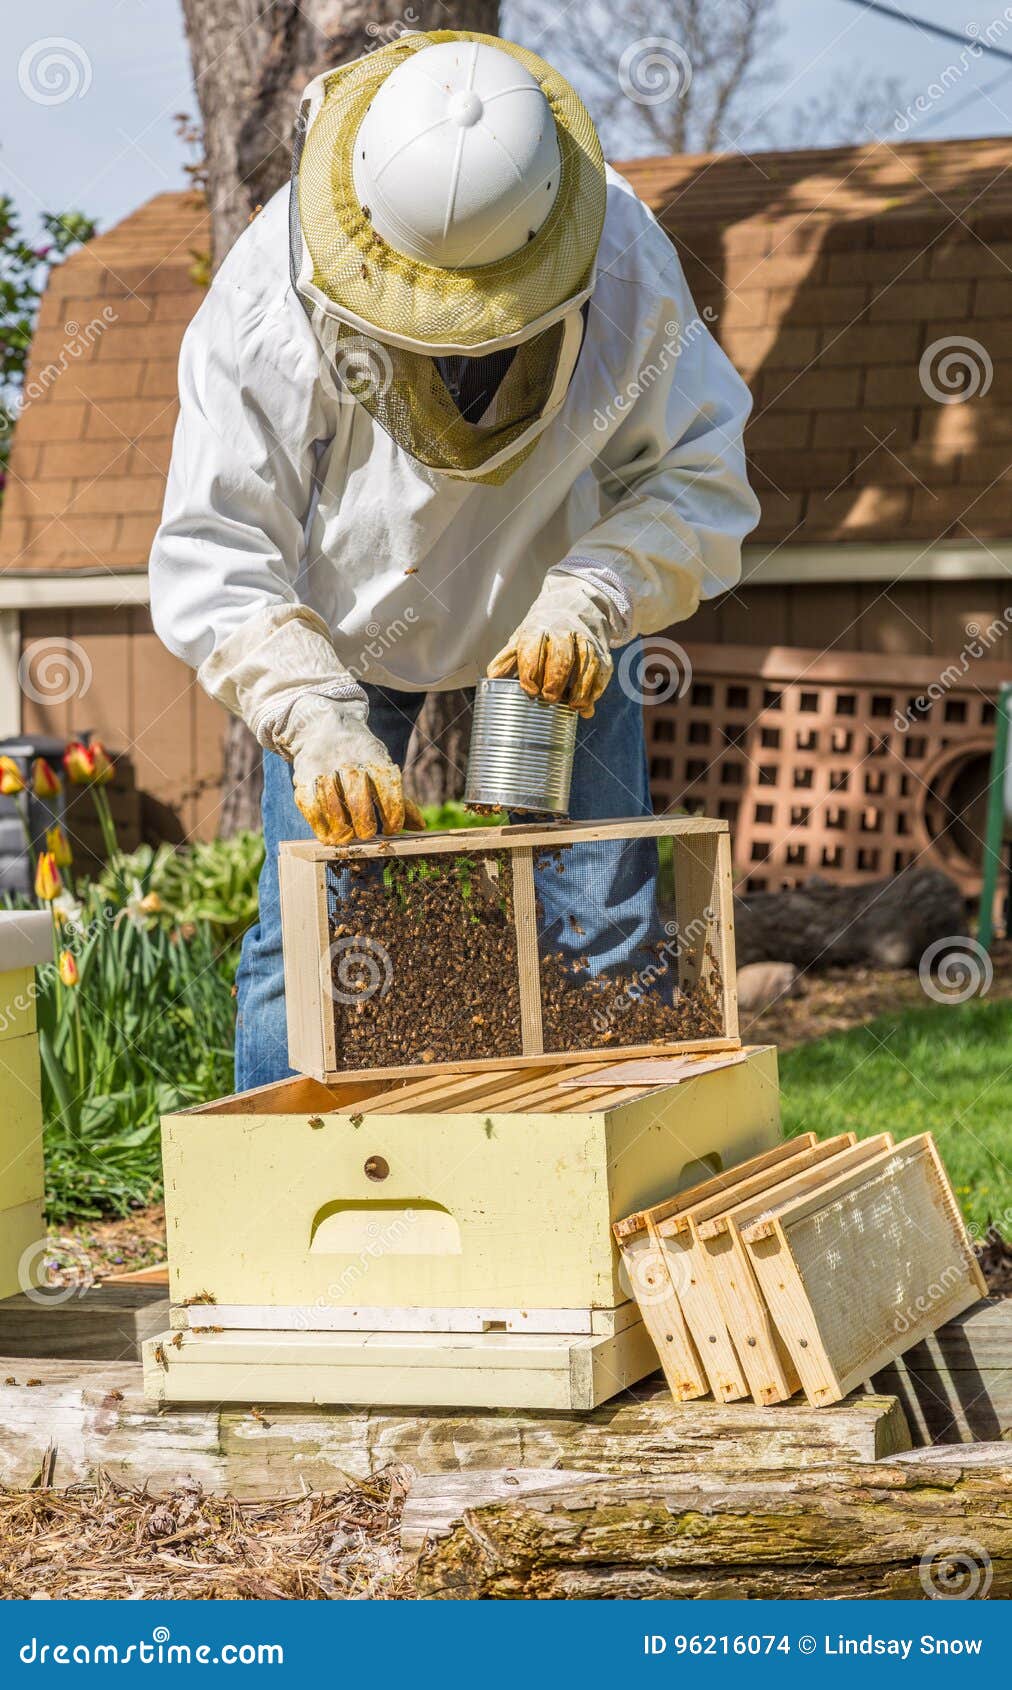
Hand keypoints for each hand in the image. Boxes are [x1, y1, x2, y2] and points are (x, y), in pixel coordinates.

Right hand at [283, 695, 425, 844]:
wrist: (324, 728)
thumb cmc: (361, 757)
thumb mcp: (382, 769)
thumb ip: (399, 798)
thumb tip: (420, 826)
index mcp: (373, 758)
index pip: (386, 786)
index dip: (391, 810)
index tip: (392, 829)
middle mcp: (348, 762)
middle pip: (357, 796)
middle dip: (364, 819)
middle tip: (367, 834)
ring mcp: (323, 769)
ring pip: (332, 803)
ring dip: (340, 825)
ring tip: (348, 838)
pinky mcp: (303, 778)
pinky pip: (310, 805)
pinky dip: (319, 825)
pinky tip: (329, 837)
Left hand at [487, 572, 613, 717]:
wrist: (575, 604)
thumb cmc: (542, 630)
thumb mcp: (521, 638)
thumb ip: (507, 659)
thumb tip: (491, 679)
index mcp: (537, 630)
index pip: (533, 650)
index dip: (531, 672)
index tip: (531, 690)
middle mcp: (563, 632)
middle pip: (562, 656)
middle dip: (556, 680)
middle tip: (550, 698)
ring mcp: (585, 640)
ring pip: (586, 663)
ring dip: (581, 688)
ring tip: (574, 706)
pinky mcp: (601, 650)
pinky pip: (601, 670)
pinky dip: (596, 688)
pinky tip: (587, 704)